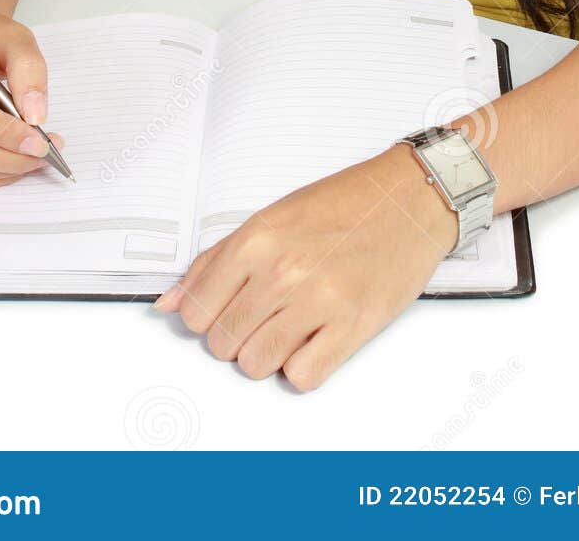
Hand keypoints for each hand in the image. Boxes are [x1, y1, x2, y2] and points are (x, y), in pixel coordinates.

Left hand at [152, 144, 459, 389]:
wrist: (410, 199)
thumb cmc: (344, 204)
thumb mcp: (272, 217)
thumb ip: (216, 261)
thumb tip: (168, 305)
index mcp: (256, 239)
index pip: (195, 310)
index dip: (206, 316)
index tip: (224, 309)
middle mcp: (282, 271)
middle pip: (222, 343)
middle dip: (236, 336)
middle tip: (263, 315)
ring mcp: (317, 301)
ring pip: (255, 365)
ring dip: (267, 355)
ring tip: (289, 328)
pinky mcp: (352, 327)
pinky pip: (300, 378)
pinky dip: (302, 368)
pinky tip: (314, 340)